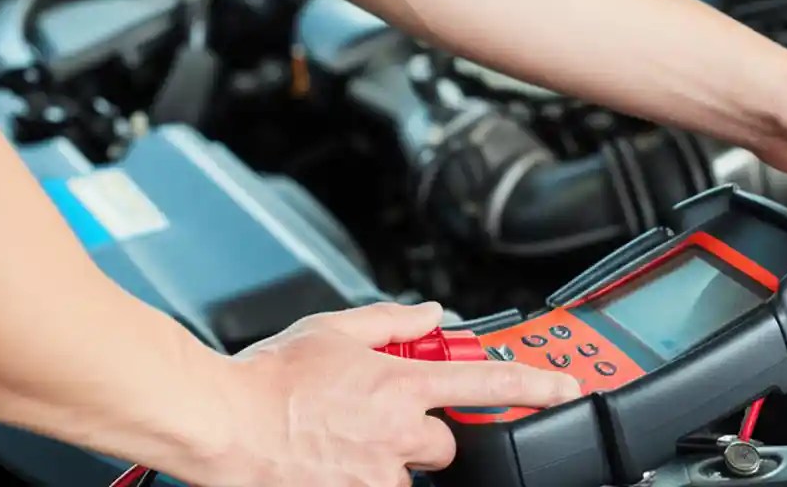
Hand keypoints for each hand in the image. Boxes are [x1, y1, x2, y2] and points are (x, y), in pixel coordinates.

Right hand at [215, 302, 578, 486]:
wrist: (221, 424)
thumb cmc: (269, 379)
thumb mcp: (335, 329)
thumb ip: (392, 322)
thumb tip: (429, 315)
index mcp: (401, 384)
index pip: (487, 382)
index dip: (535, 386)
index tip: (565, 389)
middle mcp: (399, 433)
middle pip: (446, 440)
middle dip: (422, 431)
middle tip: (377, 418)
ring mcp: (379, 475)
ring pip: (410, 471)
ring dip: (388, 459)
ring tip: (340, 440)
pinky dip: (362, 475)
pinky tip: (331, 458)